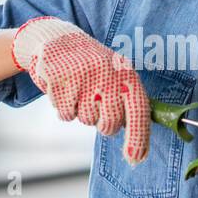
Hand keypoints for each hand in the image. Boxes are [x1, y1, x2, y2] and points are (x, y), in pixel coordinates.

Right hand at [11, 16, 150, 165]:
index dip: (138, 138)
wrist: (58, 38)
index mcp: (126, 74)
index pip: (138, 110)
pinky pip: (64, 113)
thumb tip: (139, 150)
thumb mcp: (116, 76)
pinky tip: (64, 88)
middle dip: (102, 124)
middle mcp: (107, 73)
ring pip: (84, 120)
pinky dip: (63, 107)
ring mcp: (82, 76)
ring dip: (80, 112)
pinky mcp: (59, 78)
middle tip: (96, 106)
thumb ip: (128, 106)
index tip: (134, 159)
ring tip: (78, 89)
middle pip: (109, 123)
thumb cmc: (93, 67)